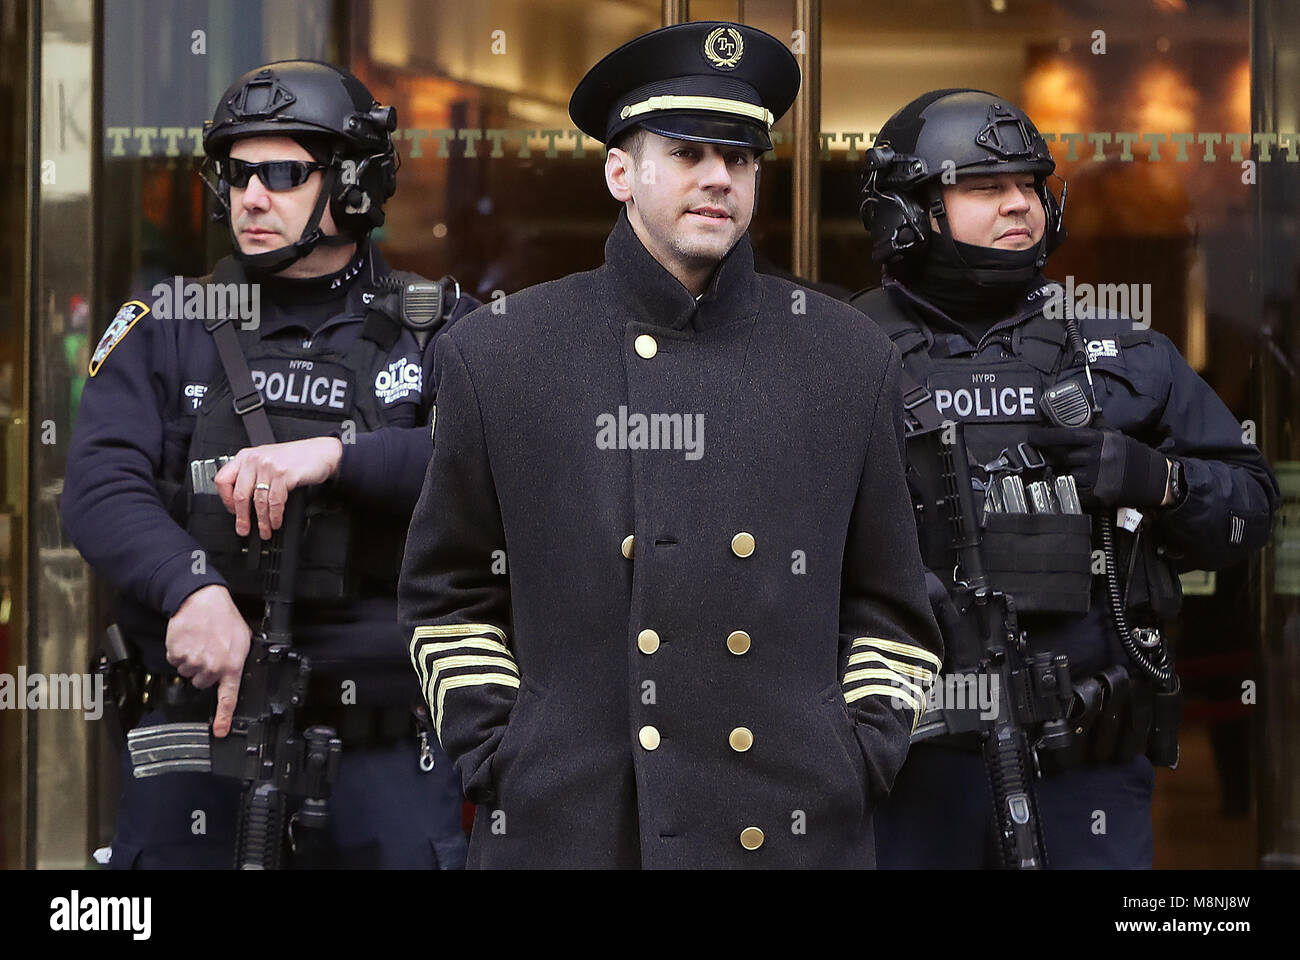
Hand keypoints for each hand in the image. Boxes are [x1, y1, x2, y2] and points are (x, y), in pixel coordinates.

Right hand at [165, 584, 251, 737]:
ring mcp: (193, 661)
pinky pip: (175, 661)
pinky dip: (179, 652)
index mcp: (231, 665)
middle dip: (204, 670)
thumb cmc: (223, 618)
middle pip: (202, 683)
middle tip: (209, 651)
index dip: (224, 717)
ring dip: (191, 660)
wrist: (201, 600)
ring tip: (200, 642)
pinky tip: (189, 640)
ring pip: (188, 672)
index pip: (228, 697)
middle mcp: (212, 666)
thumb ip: (238, 660)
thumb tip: (235, 674)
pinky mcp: (176, 654)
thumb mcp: (242, 639)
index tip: (220, 731)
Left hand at [214, 436, 342, 538]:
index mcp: (246, 457)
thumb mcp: (268, 461)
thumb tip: (242, 502)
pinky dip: (275, 516)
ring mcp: (269, 467)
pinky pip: (275, 501)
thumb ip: (253, 475)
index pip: (223, 480)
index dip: (226, 499)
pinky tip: (276, 521)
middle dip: (242, 517)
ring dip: (261, 520)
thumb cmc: (296, 458)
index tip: (232, 510)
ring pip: (258, 501)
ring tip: (265, 529)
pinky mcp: (284, 475)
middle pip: (240, 494)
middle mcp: (255, 460)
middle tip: (244, 528)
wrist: (322, 453)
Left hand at [1027, 426, 1168, 508]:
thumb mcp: (1115, 438)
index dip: (1045, 437)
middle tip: (1055, 459)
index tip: (1031, 437)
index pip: (1066, 436)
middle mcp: (1099, 456)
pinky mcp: (1101, 494)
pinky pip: (1076, 492)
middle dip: (1057, 459)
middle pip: (1064, 457)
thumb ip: (1093, 434)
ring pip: (1068, 475)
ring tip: (1084, 474)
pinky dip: (1076, 490)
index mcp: (1102, 440)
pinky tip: (1085, 486)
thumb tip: (1065, 430)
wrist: (1156, 478)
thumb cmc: (1133, 456)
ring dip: (1069, 475)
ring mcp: (1100, 476)